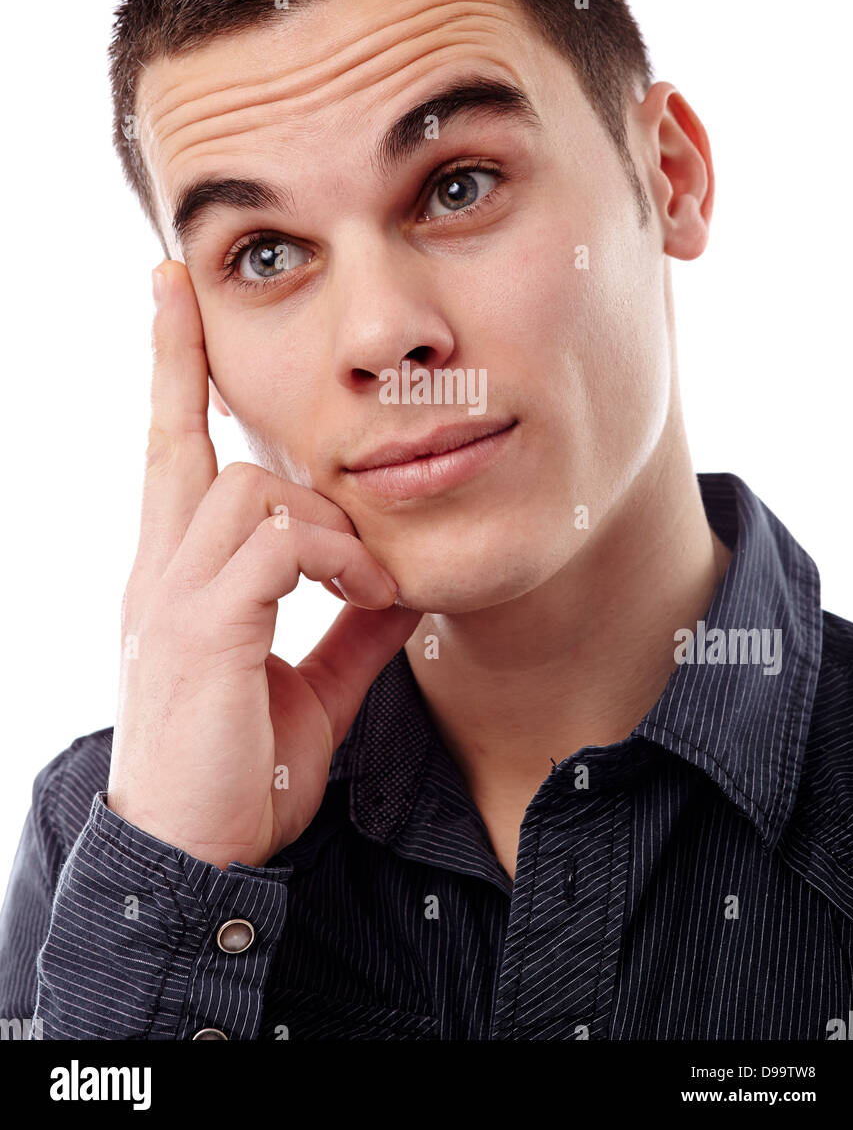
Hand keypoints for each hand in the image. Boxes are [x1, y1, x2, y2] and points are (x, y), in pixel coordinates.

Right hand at [107, 260, 420, 868]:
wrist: (193, 856)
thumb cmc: (237, 770)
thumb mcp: (307, 687)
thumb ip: (348, 631)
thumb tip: (400, 588)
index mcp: (181, 576)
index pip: (172, 455)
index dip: (172, 375)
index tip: (168, 296)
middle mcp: (162, 570)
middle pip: (177, 441)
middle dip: (176, 356)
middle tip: (175, 288)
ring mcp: (173, 594)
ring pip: (253, 487)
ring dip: (326, 522)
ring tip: (363, 578)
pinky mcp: (201, 627)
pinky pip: (275, 544)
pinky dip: (331, 559)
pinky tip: (360, 594)